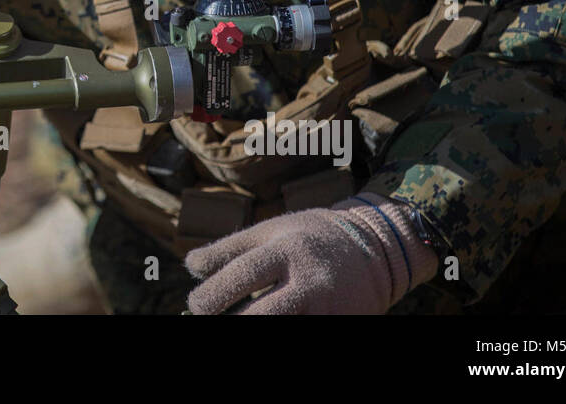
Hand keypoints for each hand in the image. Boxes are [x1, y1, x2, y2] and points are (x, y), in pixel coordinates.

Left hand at [184, 192, 438, 313]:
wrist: (375, 247)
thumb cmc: (308, 237)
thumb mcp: (270, 231)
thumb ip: (231, 248)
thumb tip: (191, 265)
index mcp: (286, 249)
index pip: (244, 274)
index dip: (215, 293)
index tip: (195, 305)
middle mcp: (308, 280)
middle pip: (265, 313)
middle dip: (233, 322)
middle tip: (208, 320)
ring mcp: (329, 307)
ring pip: (285, 327)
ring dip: (256, 328)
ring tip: (240, 322)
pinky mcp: (342, 323)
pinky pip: (306, 333)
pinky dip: (286, 333)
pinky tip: (270, 324)